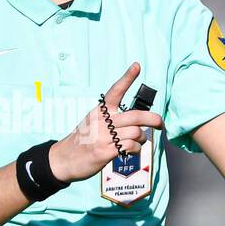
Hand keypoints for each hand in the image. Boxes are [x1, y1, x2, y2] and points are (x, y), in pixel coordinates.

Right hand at [49, 61, 163, 182]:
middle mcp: (102, 121)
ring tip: (137, 142)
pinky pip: (131, 146)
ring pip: (136, 133)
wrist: (64, 159)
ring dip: (142, 139)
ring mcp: (103, 137)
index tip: (137, 66)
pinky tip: (131, 151)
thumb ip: (112, 120)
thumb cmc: (82, 141)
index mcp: (99, 111)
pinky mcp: (105, 151)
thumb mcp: (92, 123)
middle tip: (160, 124)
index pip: (115, 91)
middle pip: (135, 116)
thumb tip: (137, 124)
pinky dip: (136, 149)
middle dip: (153, 119)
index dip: (127, 78)